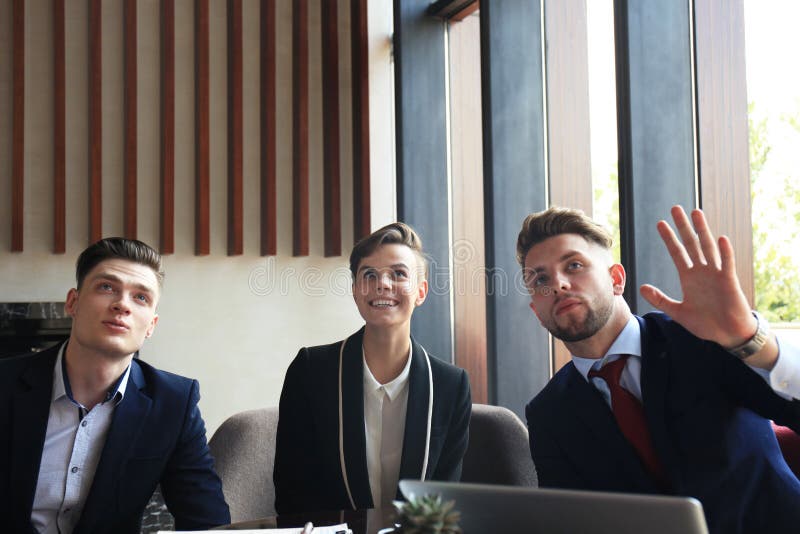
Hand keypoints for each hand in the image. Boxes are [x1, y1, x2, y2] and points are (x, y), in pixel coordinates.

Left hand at [639, 206, 757, 349]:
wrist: (727, 334)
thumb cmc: (706, 323)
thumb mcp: (678, 311)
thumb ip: (660, 299)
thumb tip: (642, 287)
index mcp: (689, 277)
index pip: (677, 253)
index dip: (668, 238)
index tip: (660, 223)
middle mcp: (702, 271)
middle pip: (691, 244)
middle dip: (683, 227)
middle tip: (675, 208)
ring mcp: (716, 274)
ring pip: (708, 247)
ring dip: (702, 230)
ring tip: (696, 212)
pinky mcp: (729, 281)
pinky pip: (727, 264)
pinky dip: (725, 252)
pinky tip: (720, 239)